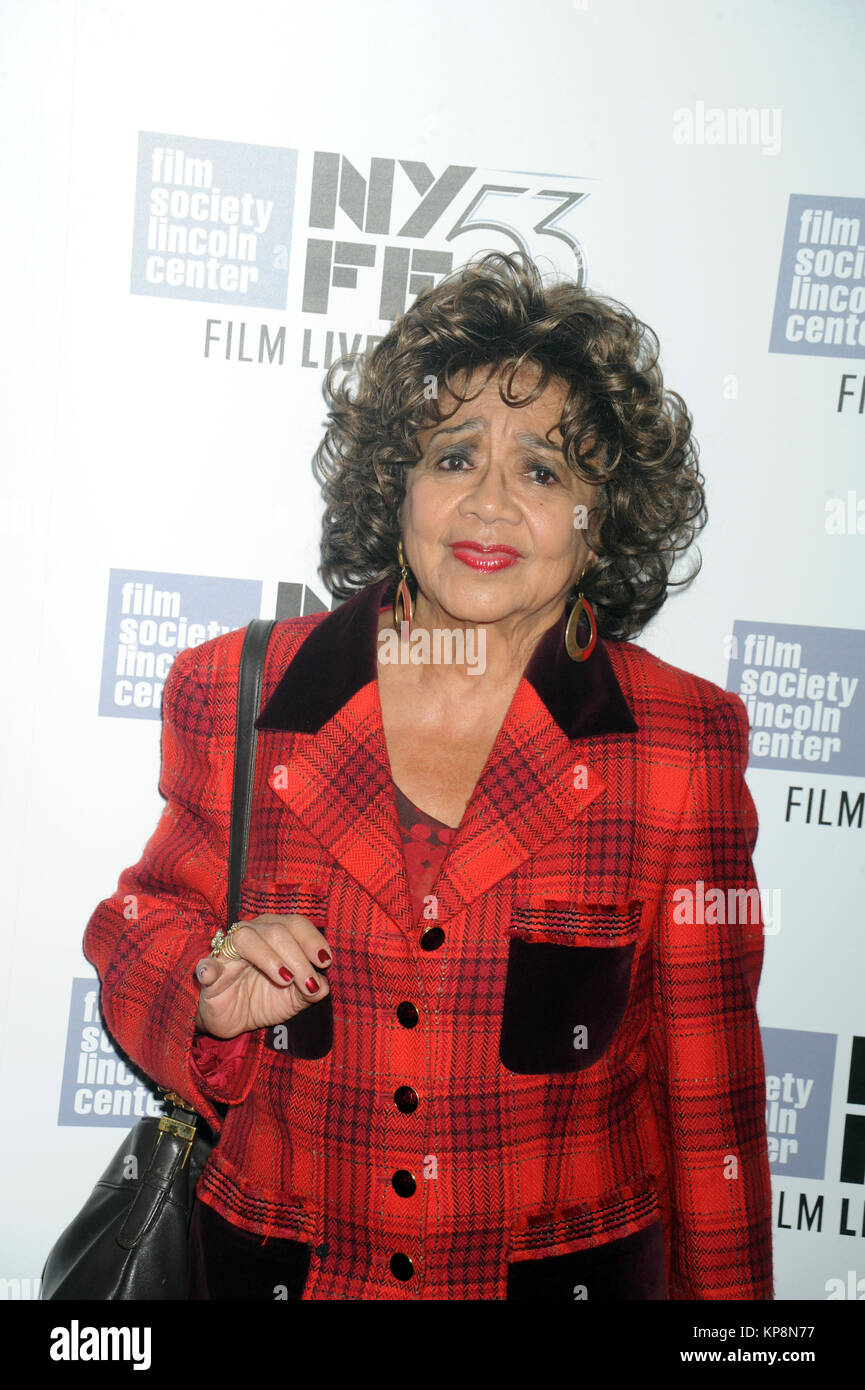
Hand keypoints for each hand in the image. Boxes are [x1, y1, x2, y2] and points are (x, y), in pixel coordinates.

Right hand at [193, 914, 332, 1039]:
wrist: (234, 1021)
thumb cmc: (265, 999)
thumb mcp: (293, 999)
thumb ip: (310, 992)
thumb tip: (324, 986)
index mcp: (275, 933)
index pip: (296, 924)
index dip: (312, 940)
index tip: (325, 962)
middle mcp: (253, 934)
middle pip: (277, 931)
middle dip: (298, 958)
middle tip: (308, 984)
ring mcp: (228, 951)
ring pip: (247, 938)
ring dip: (269, 958)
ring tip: (284, 979)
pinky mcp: (209, 970)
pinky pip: (207, 964)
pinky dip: (209, 969)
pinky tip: (211, 975)